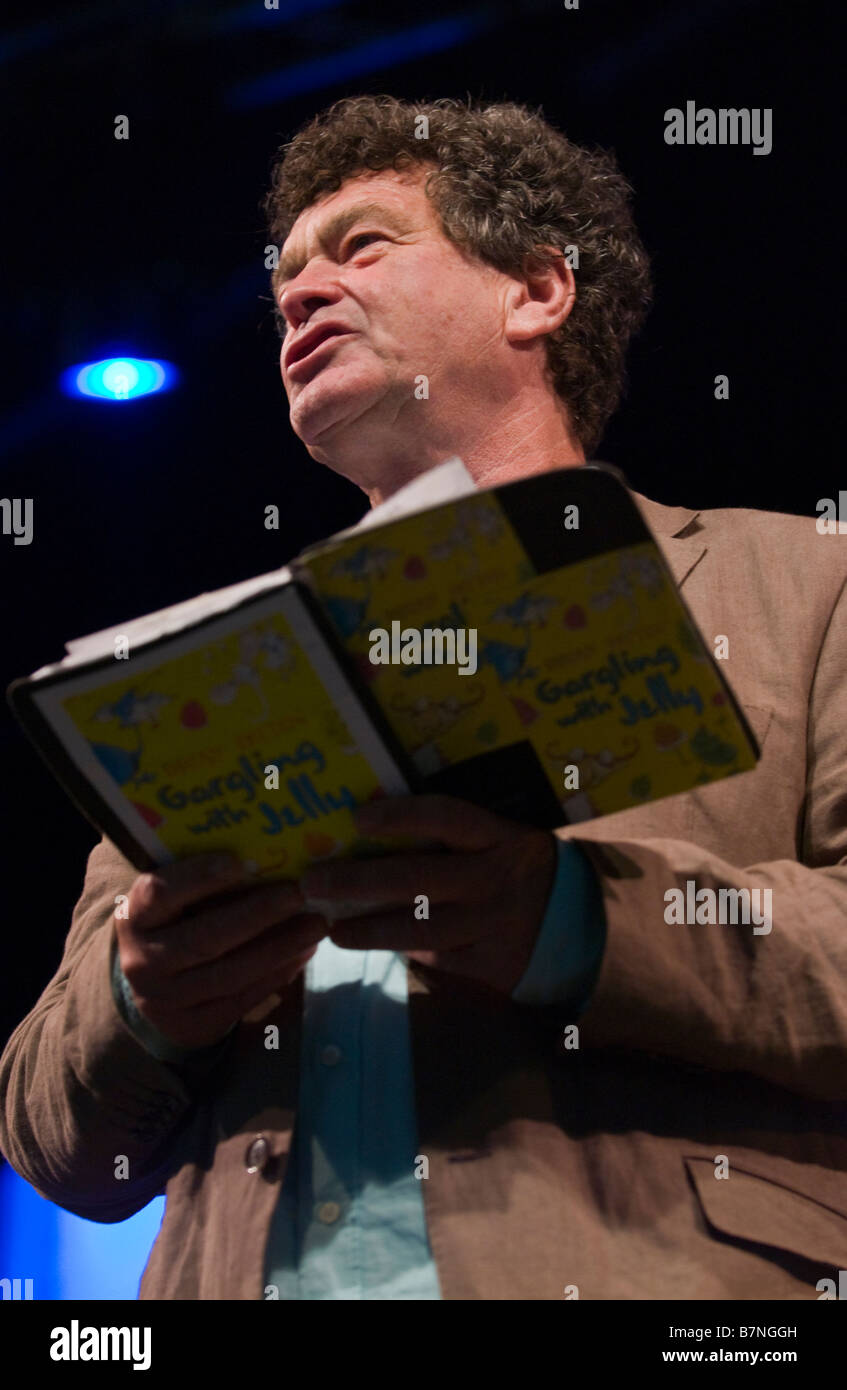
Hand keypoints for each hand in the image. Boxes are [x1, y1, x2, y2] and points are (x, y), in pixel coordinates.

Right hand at [115, 853, 327, 1048]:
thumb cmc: (176, 923)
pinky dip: (278, 973)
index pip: (161, 893)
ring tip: (316, 924)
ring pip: (229, 973)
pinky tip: (304, 951)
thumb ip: (205, 881)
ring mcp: (165, 998)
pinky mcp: (193, 1025)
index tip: (241, 860)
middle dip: (258, 914)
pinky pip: (242, 999)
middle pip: (205, 938)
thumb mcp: (175, 899)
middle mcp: (143, 960)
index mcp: (134, 916)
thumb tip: (267, 855)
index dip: (199, 877)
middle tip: (299, 893)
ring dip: (279, 947)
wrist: (156, 987)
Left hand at [299, 794, 557, 994]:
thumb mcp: (498, 838)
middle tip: (312, 882)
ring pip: (420, 929)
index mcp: (500, 837)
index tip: (357, 818)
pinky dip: (403, 952)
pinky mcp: (490, 965)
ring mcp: (493, 926)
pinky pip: (437, 959)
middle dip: (358, 881)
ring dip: (369, 930)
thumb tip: (371, 825)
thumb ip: (451, 834)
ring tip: (333, 929)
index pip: (447, 818)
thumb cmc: (513, 867)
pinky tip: (371, 947)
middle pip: (418, 879)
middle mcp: (496, 880)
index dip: (401, 817)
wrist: (574, 923)